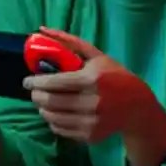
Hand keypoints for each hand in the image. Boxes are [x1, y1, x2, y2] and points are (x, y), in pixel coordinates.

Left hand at [22, 27, 160, 142]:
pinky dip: (54, 122)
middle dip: (36, 96)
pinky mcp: (90, 135)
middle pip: (49, 101)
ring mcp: (91, 121)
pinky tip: (59, 114)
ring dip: (43, 109)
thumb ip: (70, 43)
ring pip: (52, 117)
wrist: (138, 105)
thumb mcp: (97, 56)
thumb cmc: (115, 76)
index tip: (27, 82)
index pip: (53, 83)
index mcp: (91, 79)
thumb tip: (41, 30)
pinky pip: (61, 130)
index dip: (35, 82)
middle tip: (36, 92)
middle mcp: (91, 102)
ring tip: (46, 102)